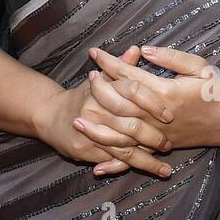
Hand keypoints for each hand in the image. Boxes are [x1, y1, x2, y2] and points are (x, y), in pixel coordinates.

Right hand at [32, 47, 173, 178]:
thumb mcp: (100, 79)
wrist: (50, 115)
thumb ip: (121, 68)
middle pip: (133, 125)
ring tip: (165, 168)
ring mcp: (90, 130)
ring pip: (126, 148)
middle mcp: (96, 108)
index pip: (133, 91)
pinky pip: (113, 160)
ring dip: (148, 160)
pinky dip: (131, 165)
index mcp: (102, 87)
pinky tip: (146, 169)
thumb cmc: (83, 96)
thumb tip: (136, 50)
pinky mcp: (85, 150)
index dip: (153, 103)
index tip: (169, 116)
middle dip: (155, 137)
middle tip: (170, 144)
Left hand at [89, 45, 219, 156]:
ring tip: (78, 118)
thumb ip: (171, 57)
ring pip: (121, 134)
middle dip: (99, 90)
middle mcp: (157, 116)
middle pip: (119, 103)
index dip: (109, 63)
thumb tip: (143, 50)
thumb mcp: (199, 67)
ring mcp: (157, 135)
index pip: (129, 76)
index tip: (94, 53)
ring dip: (98, 127)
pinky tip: (96, 168)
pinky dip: (115, 165)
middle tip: (85, 78)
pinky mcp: (160, 148)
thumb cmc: (215, 91)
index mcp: (165, 92)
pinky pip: (134, 160)